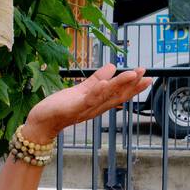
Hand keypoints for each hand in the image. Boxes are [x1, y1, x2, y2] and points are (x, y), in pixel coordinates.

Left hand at [24, 64, 153, 143]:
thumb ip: (96, 80)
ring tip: (131, 74)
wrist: (42, 122)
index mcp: (98, 103)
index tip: (147, 77)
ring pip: (105, 96)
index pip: (119, 94)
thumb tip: (112, 67)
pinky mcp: (73, 108)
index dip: (134, 86)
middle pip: (116, 96)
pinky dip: (96, 92)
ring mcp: (85, 109)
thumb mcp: (81, 91)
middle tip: (146, 74)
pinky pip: (87, 100)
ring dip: (118, 85)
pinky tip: (104, 83)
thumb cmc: (60, 107)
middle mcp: (95, 108)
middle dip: (132, 85)